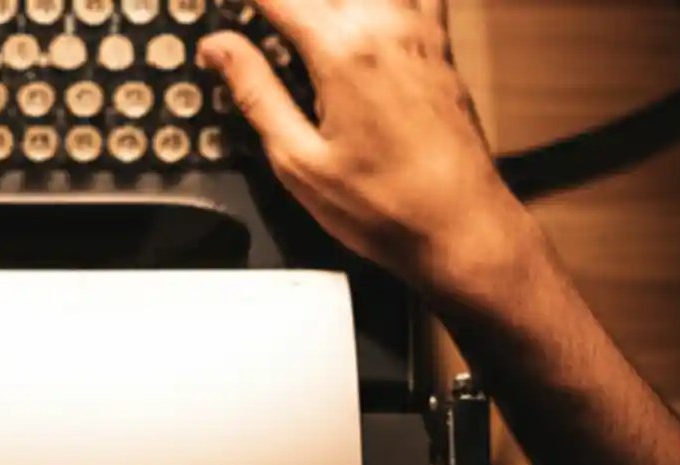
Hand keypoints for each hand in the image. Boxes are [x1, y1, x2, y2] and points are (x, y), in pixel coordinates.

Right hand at [198, 0, 540, 299]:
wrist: (461, 227)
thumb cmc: (382, 205)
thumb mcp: (298, 160)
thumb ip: (255, 93)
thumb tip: (217, 48)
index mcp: (341, 50)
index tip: (219, 3)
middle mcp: (385, 25)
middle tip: (259, 11)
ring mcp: (420, 30)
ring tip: (302, 15)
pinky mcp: (441, 45)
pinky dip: (382, 1)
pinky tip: (362, 13)